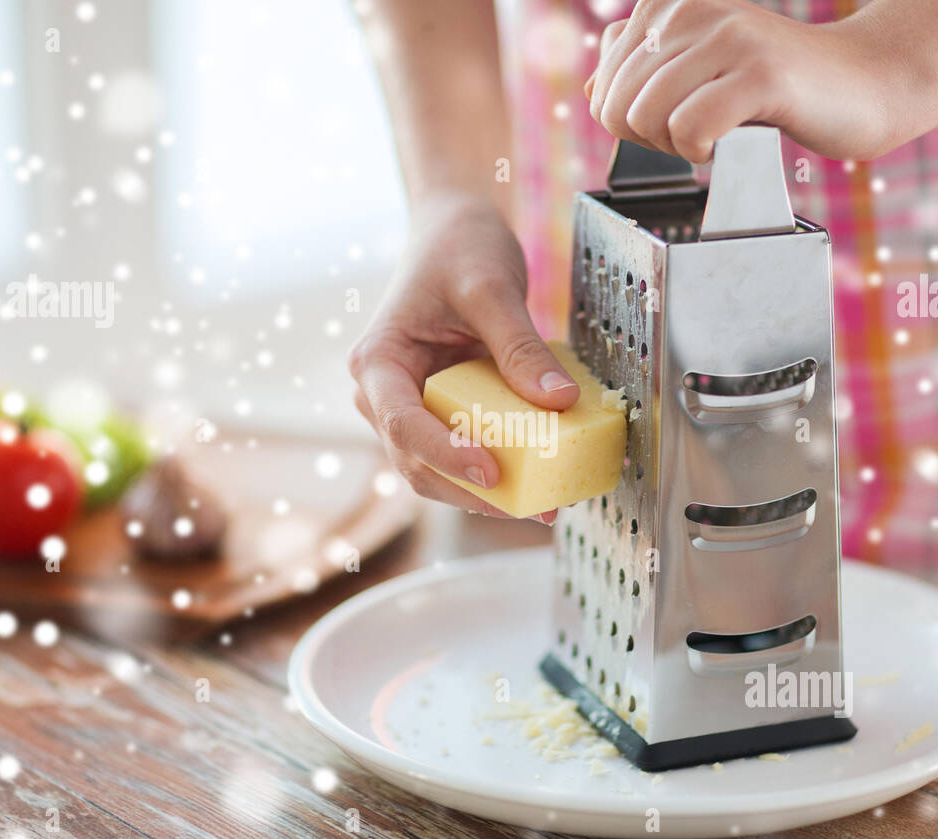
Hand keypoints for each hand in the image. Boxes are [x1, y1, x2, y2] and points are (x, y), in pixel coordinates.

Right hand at [348, 192, 578, 521]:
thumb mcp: (492, 289)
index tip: (492, 472)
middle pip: (419, 463)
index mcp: (378, 363)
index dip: (445, 455)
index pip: (403, 424)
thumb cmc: (459, 249)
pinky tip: (543, 479)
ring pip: (440, 470)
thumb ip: (520, 347)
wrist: (454, 232)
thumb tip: (559, 402)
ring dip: (489, 493)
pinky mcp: (442, 414)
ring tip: (548, 504)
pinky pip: (466, 451)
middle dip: (474, 493)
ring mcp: (411, 409)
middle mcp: (384, 396)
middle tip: (538, 506)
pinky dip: (502, 469)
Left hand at [585, 0, 894, 162]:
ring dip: (677, 147)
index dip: (633, 122)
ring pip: (647, 117)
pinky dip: (702, 151)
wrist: (861, 85)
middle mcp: (692, 10)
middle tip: (700, 132)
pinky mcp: (760, 73)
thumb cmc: (776, 84)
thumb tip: (591, 88)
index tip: (680, 115)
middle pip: (617, 107)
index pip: (602, 86)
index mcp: (669, 5)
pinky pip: (690, 128)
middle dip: (650, 139)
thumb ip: (642, 70)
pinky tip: (729, 141)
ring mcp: (728, 38)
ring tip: (718, 133)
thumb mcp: (698, 69)